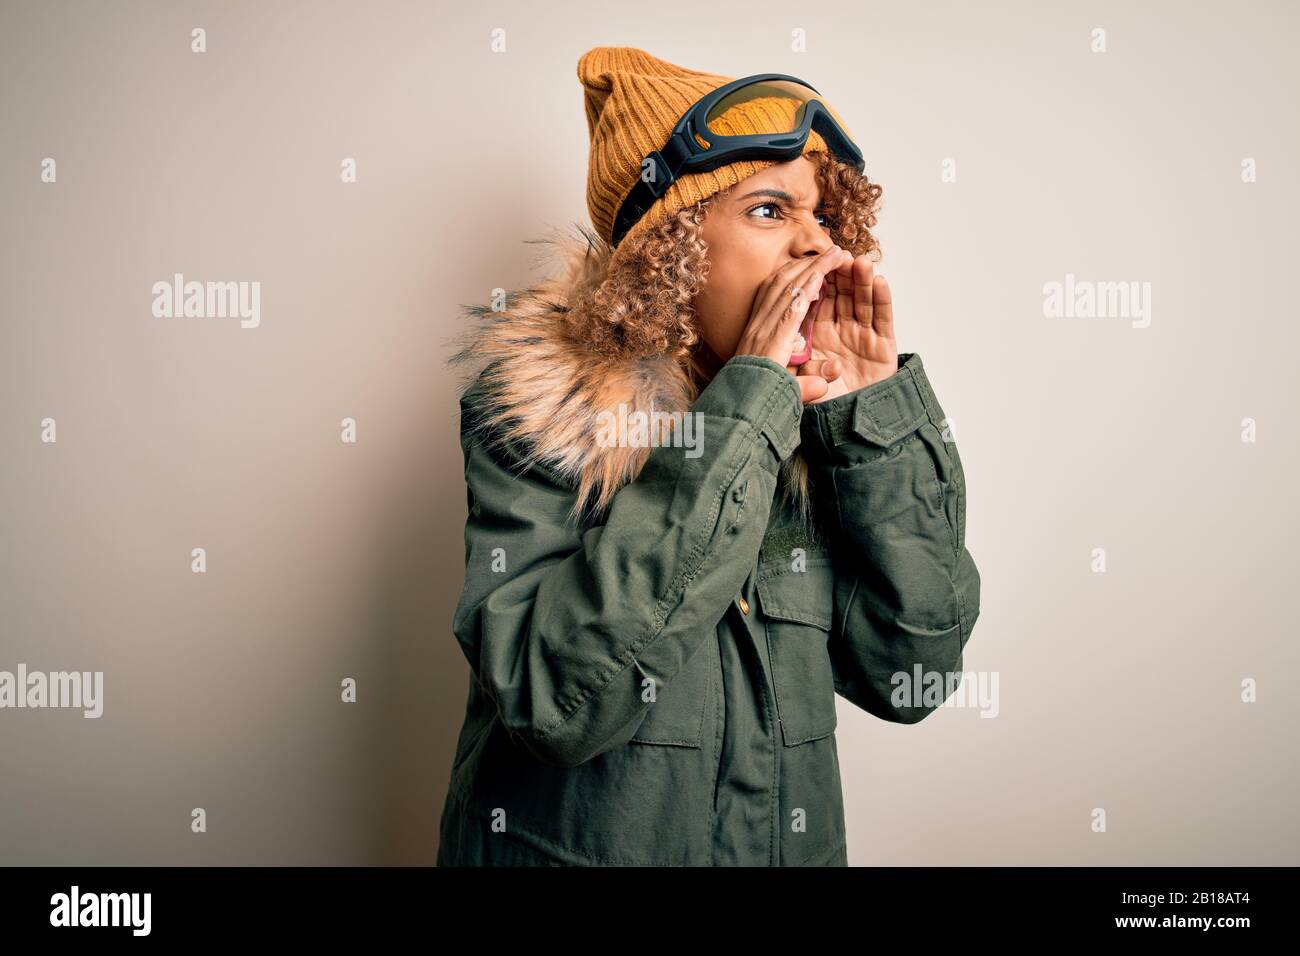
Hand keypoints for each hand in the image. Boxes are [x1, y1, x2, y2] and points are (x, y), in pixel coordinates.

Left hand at [733, 246, 854, 403]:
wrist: (734, 398)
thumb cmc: (762, 396)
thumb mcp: (785, 397)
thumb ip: (805, 390)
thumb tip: (826, 384)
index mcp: (772, 346)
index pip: (792, 310)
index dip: (808, 288)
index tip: (826, 269)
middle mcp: (762, 329)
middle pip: (787, 289)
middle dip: (812, 266)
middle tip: (837, 252)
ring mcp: (755, 323)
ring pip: (776, 284)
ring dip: (800, 265)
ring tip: (823, 255)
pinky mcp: (753, 321)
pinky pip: (768, 290)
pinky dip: (786, 275)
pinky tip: (799, 268)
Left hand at [789, 255, 898, 403]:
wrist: (848, 425)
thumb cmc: (822, 404)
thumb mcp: (803, 392)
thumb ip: (809, 383)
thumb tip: (828, 371)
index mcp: (811, 338)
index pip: (811, 303)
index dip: (814, 281)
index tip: (816, 262)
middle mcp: (837, 333)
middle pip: (836, 295)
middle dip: (837, 273)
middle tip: (839, 254)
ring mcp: (860, 338)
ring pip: (859, 302)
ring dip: (860, 281)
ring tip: (861, 263)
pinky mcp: (883, 347)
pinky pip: (882, 319)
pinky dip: (882, 300)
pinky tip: (881, 283)